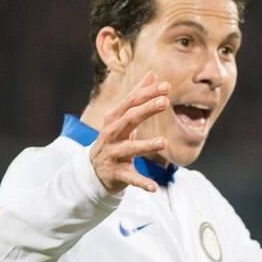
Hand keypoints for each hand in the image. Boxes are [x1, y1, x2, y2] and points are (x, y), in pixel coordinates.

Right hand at [90, 71, 170, 194]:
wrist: (94, 170)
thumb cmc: (114, 138)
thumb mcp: (124, 117)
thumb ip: (137, 96)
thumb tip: (152, 73)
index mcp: (115, 119)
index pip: (131, 102)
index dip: (148, 93)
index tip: (167, 86)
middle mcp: (111, 135)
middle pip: (129, 120)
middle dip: (146, 110)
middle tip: (165, 102)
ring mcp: (113, 154)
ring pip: (129, 149)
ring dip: (145, 145)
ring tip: (163, 142)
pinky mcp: (117, 174)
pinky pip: (131, 178)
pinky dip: (142, 182)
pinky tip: (154, 187)